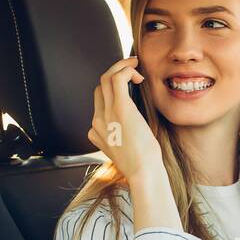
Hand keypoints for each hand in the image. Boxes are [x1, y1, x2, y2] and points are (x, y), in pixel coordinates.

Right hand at [88, 56, 163, 181]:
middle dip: (115, 73)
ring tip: (135, 65)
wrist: (143, 174)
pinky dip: (126, 69)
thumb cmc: (142, 166)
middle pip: (100, 87)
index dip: (112, 90)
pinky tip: (137, 73)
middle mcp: (97, 121)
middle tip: (133, 70)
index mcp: (96, 132)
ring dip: (120, 66)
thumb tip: (134, 127)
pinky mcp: (120, 108)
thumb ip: (122, 138)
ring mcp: (107, 114)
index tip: (129, 86)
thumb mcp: (126, 152)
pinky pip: (117, 78)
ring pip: (106, 78)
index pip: (98, 102)